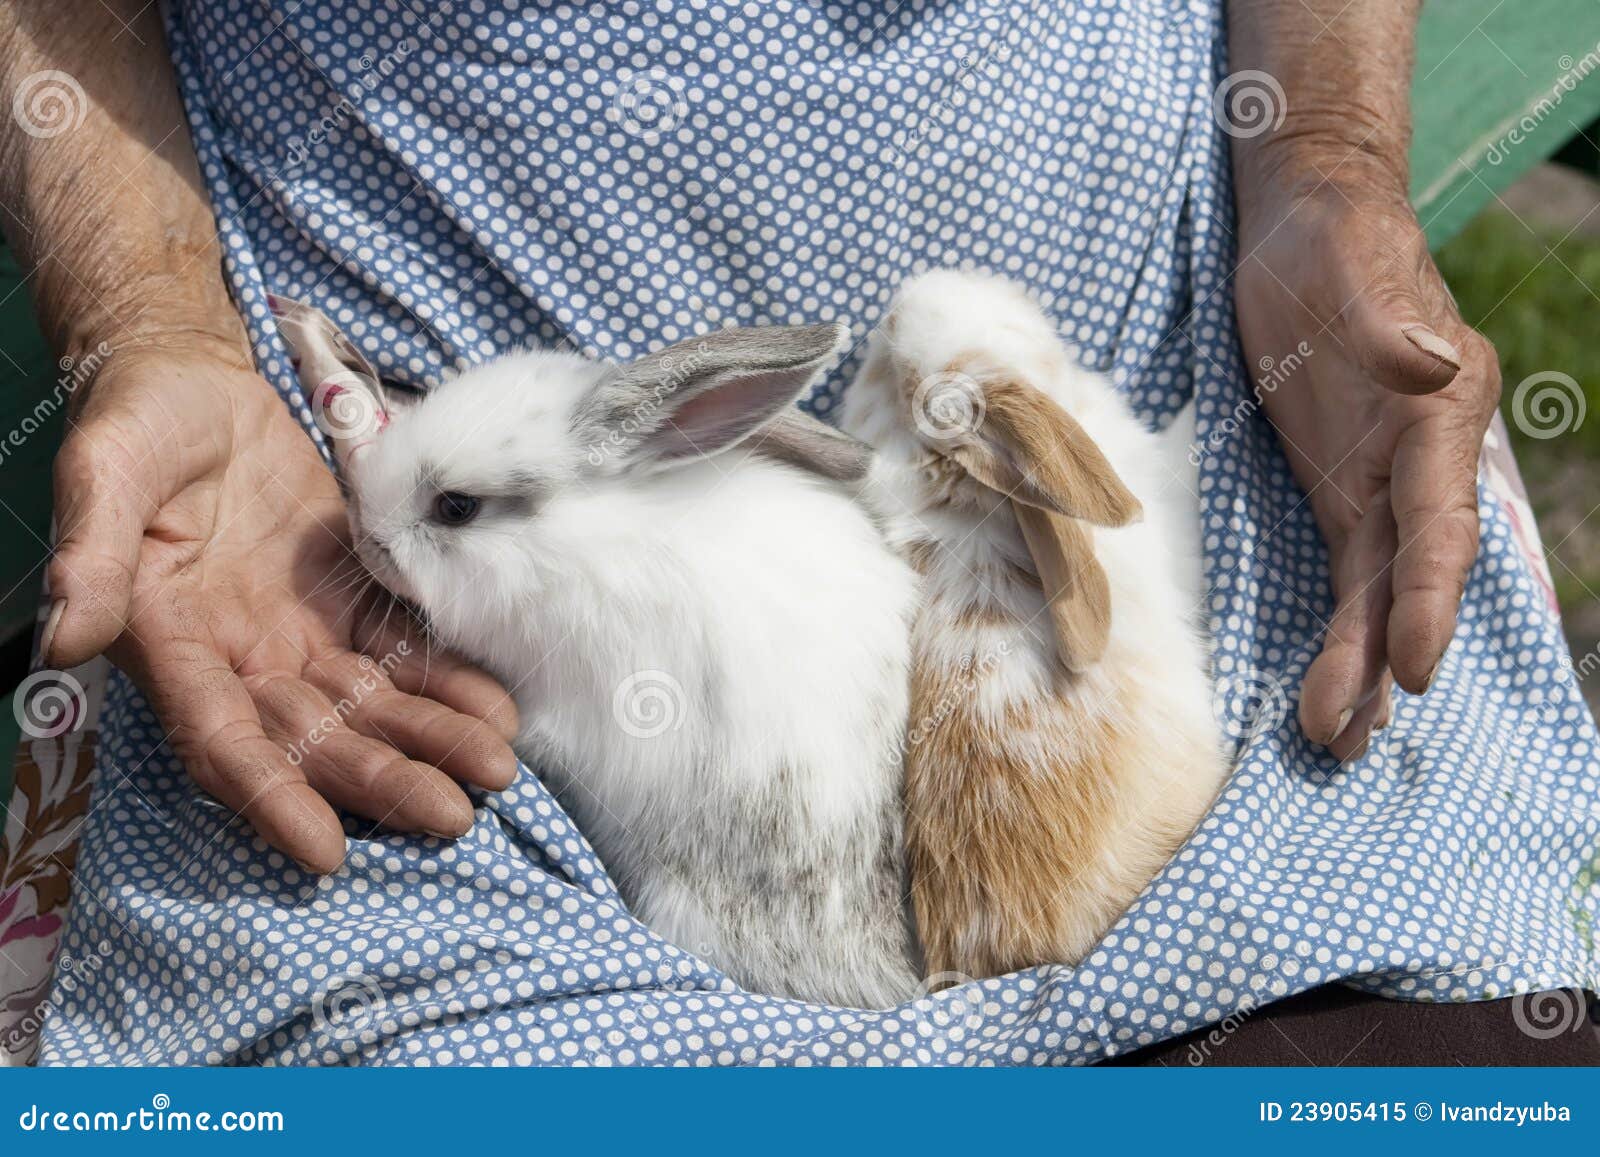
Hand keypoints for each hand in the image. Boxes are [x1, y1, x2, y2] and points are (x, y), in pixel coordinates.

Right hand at [43, 337, 518, 871]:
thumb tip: (67, 635)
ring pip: (372, 706)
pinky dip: (449, 683)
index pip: (222, 740)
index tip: (324, 851)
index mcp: (173, 643)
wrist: (195, 382)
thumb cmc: (140, 421)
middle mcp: (242, 656)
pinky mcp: (351, 598)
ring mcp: (302, 631)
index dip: (271, 796)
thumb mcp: (106, 469)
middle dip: (383, 779)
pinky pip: (404, 653)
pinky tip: (497, 711)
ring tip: (496, 769)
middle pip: (317, 737)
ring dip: (431, 741)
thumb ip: (93, 551)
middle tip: (455, 814)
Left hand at [1234, 166, 1500, 760]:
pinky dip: (1339, 627)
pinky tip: (1331, 682)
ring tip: (1334, 740)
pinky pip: (1344, 569)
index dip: (1427, 598)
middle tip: (1344, 737)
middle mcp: (1421, 463)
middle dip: (1380, 657)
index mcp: (1442, 417)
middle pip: (1406, 576)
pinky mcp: (1338, 488)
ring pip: (1374, 587)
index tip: (1414, 665)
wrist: (1307, 228)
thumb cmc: (1336, 244)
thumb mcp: (1354, 271)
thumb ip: (1390, 325)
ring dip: (1358, 662)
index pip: (1438, 524)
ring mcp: (1380, 481)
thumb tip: (1432, 366)